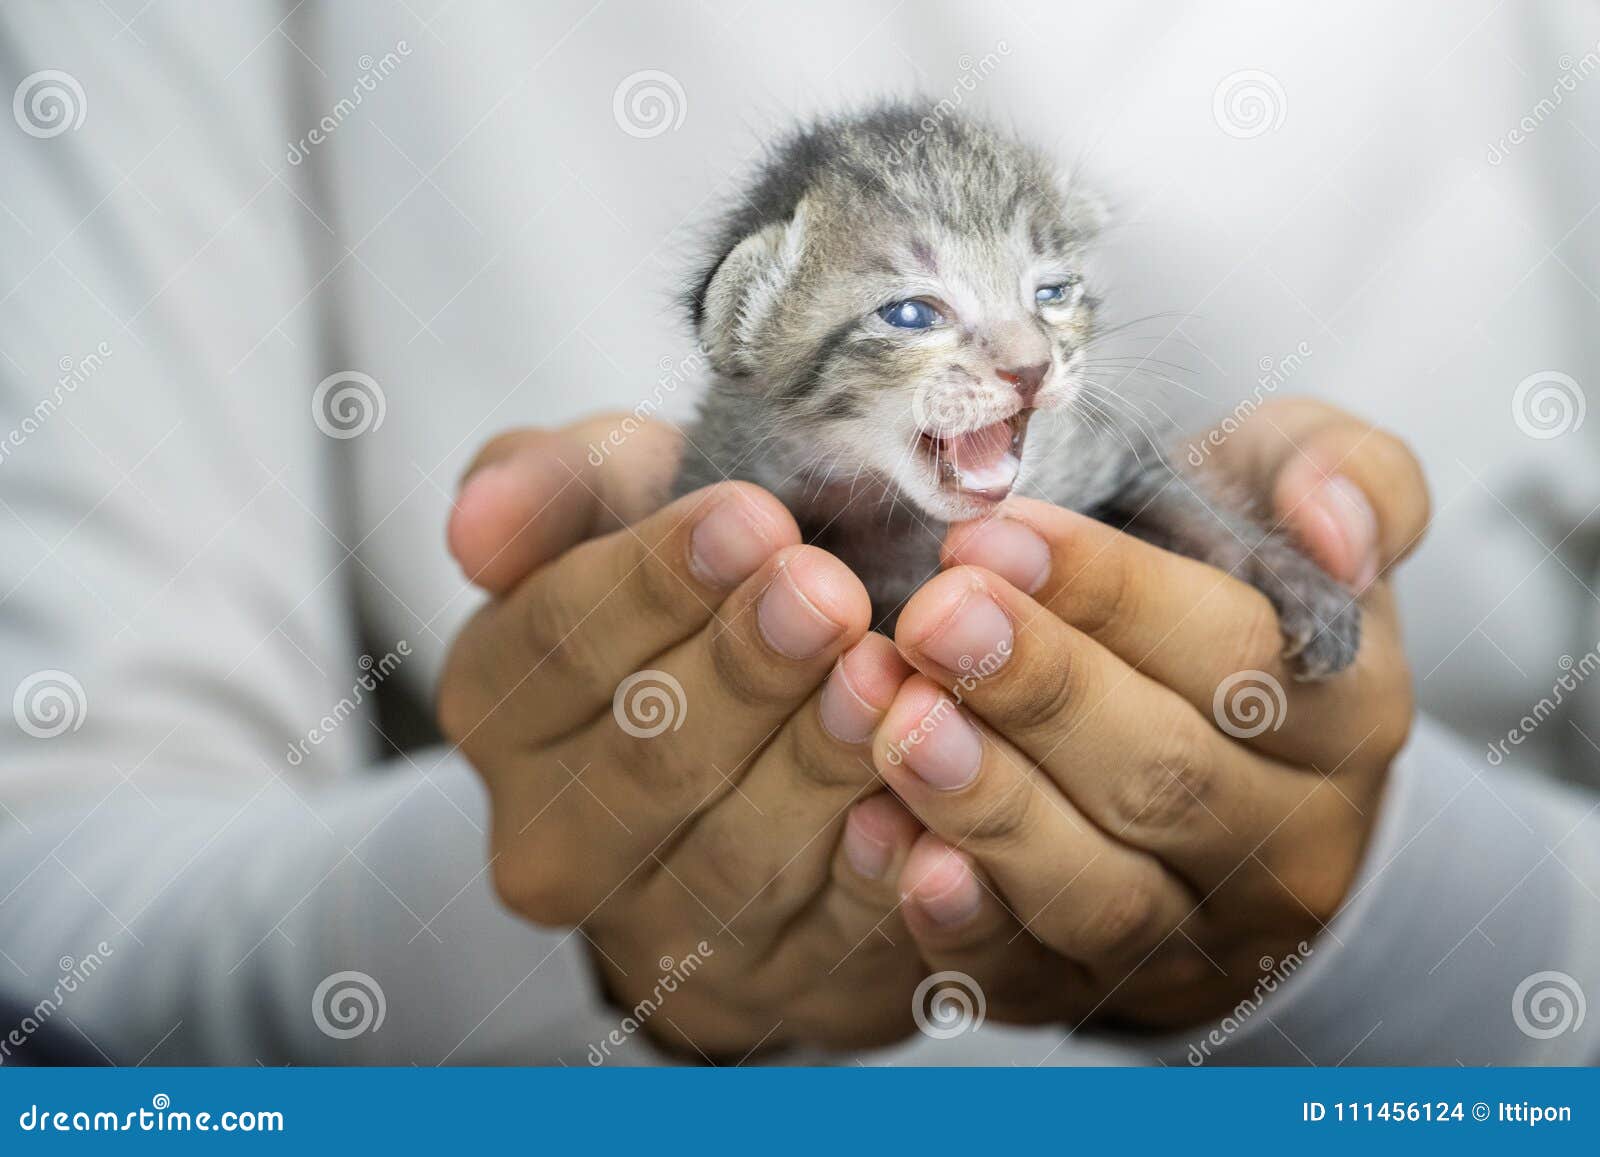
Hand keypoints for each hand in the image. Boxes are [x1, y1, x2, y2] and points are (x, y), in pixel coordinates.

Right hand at [438, 417, 930, 1056]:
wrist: (752, 740)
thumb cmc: (686, 591)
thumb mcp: (615, 505)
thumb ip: (548, 486)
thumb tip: (476, 526)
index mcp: (498, 703)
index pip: (559, 643)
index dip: (656, 581)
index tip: (754, 517)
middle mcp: (551, 838)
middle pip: (645, 758)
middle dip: (742, 672)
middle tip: (827, 595)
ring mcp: (652, 927)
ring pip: (734, 858)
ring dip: (813, 769)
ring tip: (884, 684)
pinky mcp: (761, 987)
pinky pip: (824, 944)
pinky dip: (876, 884)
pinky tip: (921, 816)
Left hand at [870, 399, 1429, 1029]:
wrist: (1225, 762)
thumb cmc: (1229, 598)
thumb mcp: (1287, 508)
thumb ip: (1345, 473)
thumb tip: (1337, 528)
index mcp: (1343, 711)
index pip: (1237, 656)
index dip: (1112, 594)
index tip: (994, 536)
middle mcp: (1290, 841)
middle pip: (1165, 776)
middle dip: (1040, 692)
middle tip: (934, 621)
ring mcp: (1197, 932)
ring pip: (1104, 893)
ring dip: (994, 812)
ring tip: (901, 729)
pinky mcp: (1100, 990)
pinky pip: (1031, 975)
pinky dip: (960, 923)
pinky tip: (889, 850)